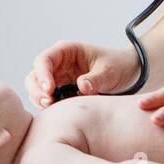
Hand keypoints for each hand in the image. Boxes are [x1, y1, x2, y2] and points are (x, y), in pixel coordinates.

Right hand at [24, 41, 139, 108]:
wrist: (128, 74)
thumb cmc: (117, 65)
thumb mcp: (109, 71)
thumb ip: (95, 79)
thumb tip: (81, 87)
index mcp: (67, 51)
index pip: (44, 60)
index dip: (42, 75)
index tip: (49, 90)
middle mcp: (59, 64)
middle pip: (35, 75)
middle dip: (37, 90)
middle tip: (48, 103)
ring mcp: (59, 78)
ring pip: (37, 89)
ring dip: (40, 100)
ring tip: (51, 109)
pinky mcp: (62, 92)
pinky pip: (48, 100)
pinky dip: (49, 107)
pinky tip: (59, 112)